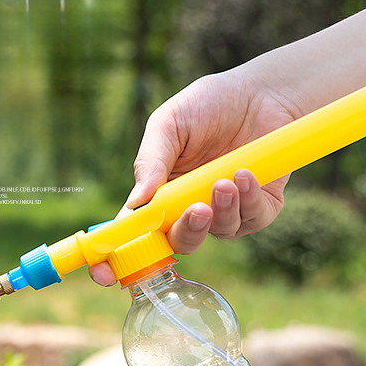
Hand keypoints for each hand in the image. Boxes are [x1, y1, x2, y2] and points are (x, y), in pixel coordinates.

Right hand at [91, 61, 303, 285]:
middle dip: (186, 232)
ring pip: (218, 232)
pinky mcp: (258, 209)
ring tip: (228, 177)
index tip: (104, 274)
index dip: (114, 259)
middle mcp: (189, 209)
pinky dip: (248, 199)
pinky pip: (251, 220)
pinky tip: (245, 173)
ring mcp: (225, 212)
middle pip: (178, 243)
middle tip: (197, 210)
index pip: (132, 234)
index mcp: (160, 194)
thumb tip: (135, 202)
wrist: (262, 91)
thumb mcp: (169, 124)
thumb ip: (150, 160)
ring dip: (223, 208)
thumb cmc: (209, 104)